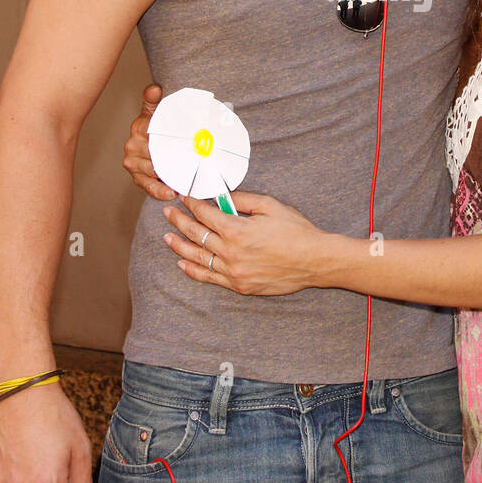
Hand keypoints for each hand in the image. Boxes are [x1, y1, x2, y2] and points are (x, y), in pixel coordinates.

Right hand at [122, 82, 174, 200]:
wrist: (148, 141)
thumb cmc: (155, 126)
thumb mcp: (155, 111)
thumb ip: (153, 100)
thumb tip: (155, 88)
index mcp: (139, 128)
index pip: (154, 135)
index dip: (169, 141)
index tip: (184, 145)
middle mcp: (132, 146)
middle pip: (155, 155)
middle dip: (172, 160)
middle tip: (190, 165)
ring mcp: (133, 163)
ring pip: (152, 171)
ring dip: (168, 177)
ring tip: (185, 181)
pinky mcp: (136, 177)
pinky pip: (148, 186)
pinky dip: (159, 191)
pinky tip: (171, 193)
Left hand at [162, 193, 326, 294]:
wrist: (314, 261)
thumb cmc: (296, 231)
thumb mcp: (270, 206)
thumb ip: (243, 199)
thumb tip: (224, 196)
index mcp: (237, 230)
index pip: (205, 214)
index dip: (191, 203)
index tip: (183, 197)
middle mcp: (230, 252)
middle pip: (196, 234)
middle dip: (179, 221)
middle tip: (167, 213)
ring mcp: (233, 272)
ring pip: (198, 257)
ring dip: (180, 245)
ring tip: (167, 237)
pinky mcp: (239, 285)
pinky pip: (209, 277)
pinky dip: (193, 270)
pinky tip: (183, 263)